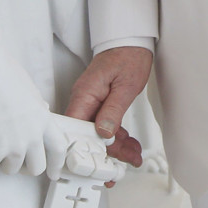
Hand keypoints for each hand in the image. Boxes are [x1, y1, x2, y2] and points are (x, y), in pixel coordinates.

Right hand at [0, 49, 64, 176]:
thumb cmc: (1, 75)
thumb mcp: (28, 93)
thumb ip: (34, 111)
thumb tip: (34, 118)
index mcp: (43, 119)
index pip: (58, 149)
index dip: (56, 164)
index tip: (53, 173)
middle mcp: (32, 136)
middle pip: (36, 167)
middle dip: (24, 167)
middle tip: (12, 160)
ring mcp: (14, 146)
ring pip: (10, 169)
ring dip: (0, 161)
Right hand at [65, 47, 153, 165]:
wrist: (131, 41)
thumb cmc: (128, 56)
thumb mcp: (126, 86)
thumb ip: (114, 110)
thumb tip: (103, 133)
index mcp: (85, 95)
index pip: (75, 129)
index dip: (83, 151)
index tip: (95, 166)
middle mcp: (84, 100)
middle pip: (86, 136)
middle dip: (105, 154)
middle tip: (121, 166)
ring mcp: (91, 103)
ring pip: (97, 134)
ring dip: (115, 148)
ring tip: (132, 157)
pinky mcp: (99, 104)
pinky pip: (104, 126)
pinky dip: (117, 137)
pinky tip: (129, 145)